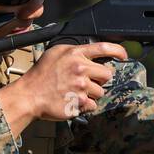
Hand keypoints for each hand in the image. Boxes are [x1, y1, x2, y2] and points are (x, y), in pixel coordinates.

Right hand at [0, 41, 128, 133]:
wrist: (29, 95)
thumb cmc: (40, 75)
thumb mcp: (55, 53)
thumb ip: (75, 52)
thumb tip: (91, 53)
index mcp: (75, 54)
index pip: (103, 47)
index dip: (118, 51)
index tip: (124, 55)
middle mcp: (80, 68)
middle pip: (107, 74)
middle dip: (99, 79)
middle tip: (84, 81)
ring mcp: (81, 86)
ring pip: (101, 91)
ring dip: (91, 93)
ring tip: (74, 92)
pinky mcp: (80, 101)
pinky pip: (93, 104)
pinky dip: (85, 105)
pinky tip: (73, 100)